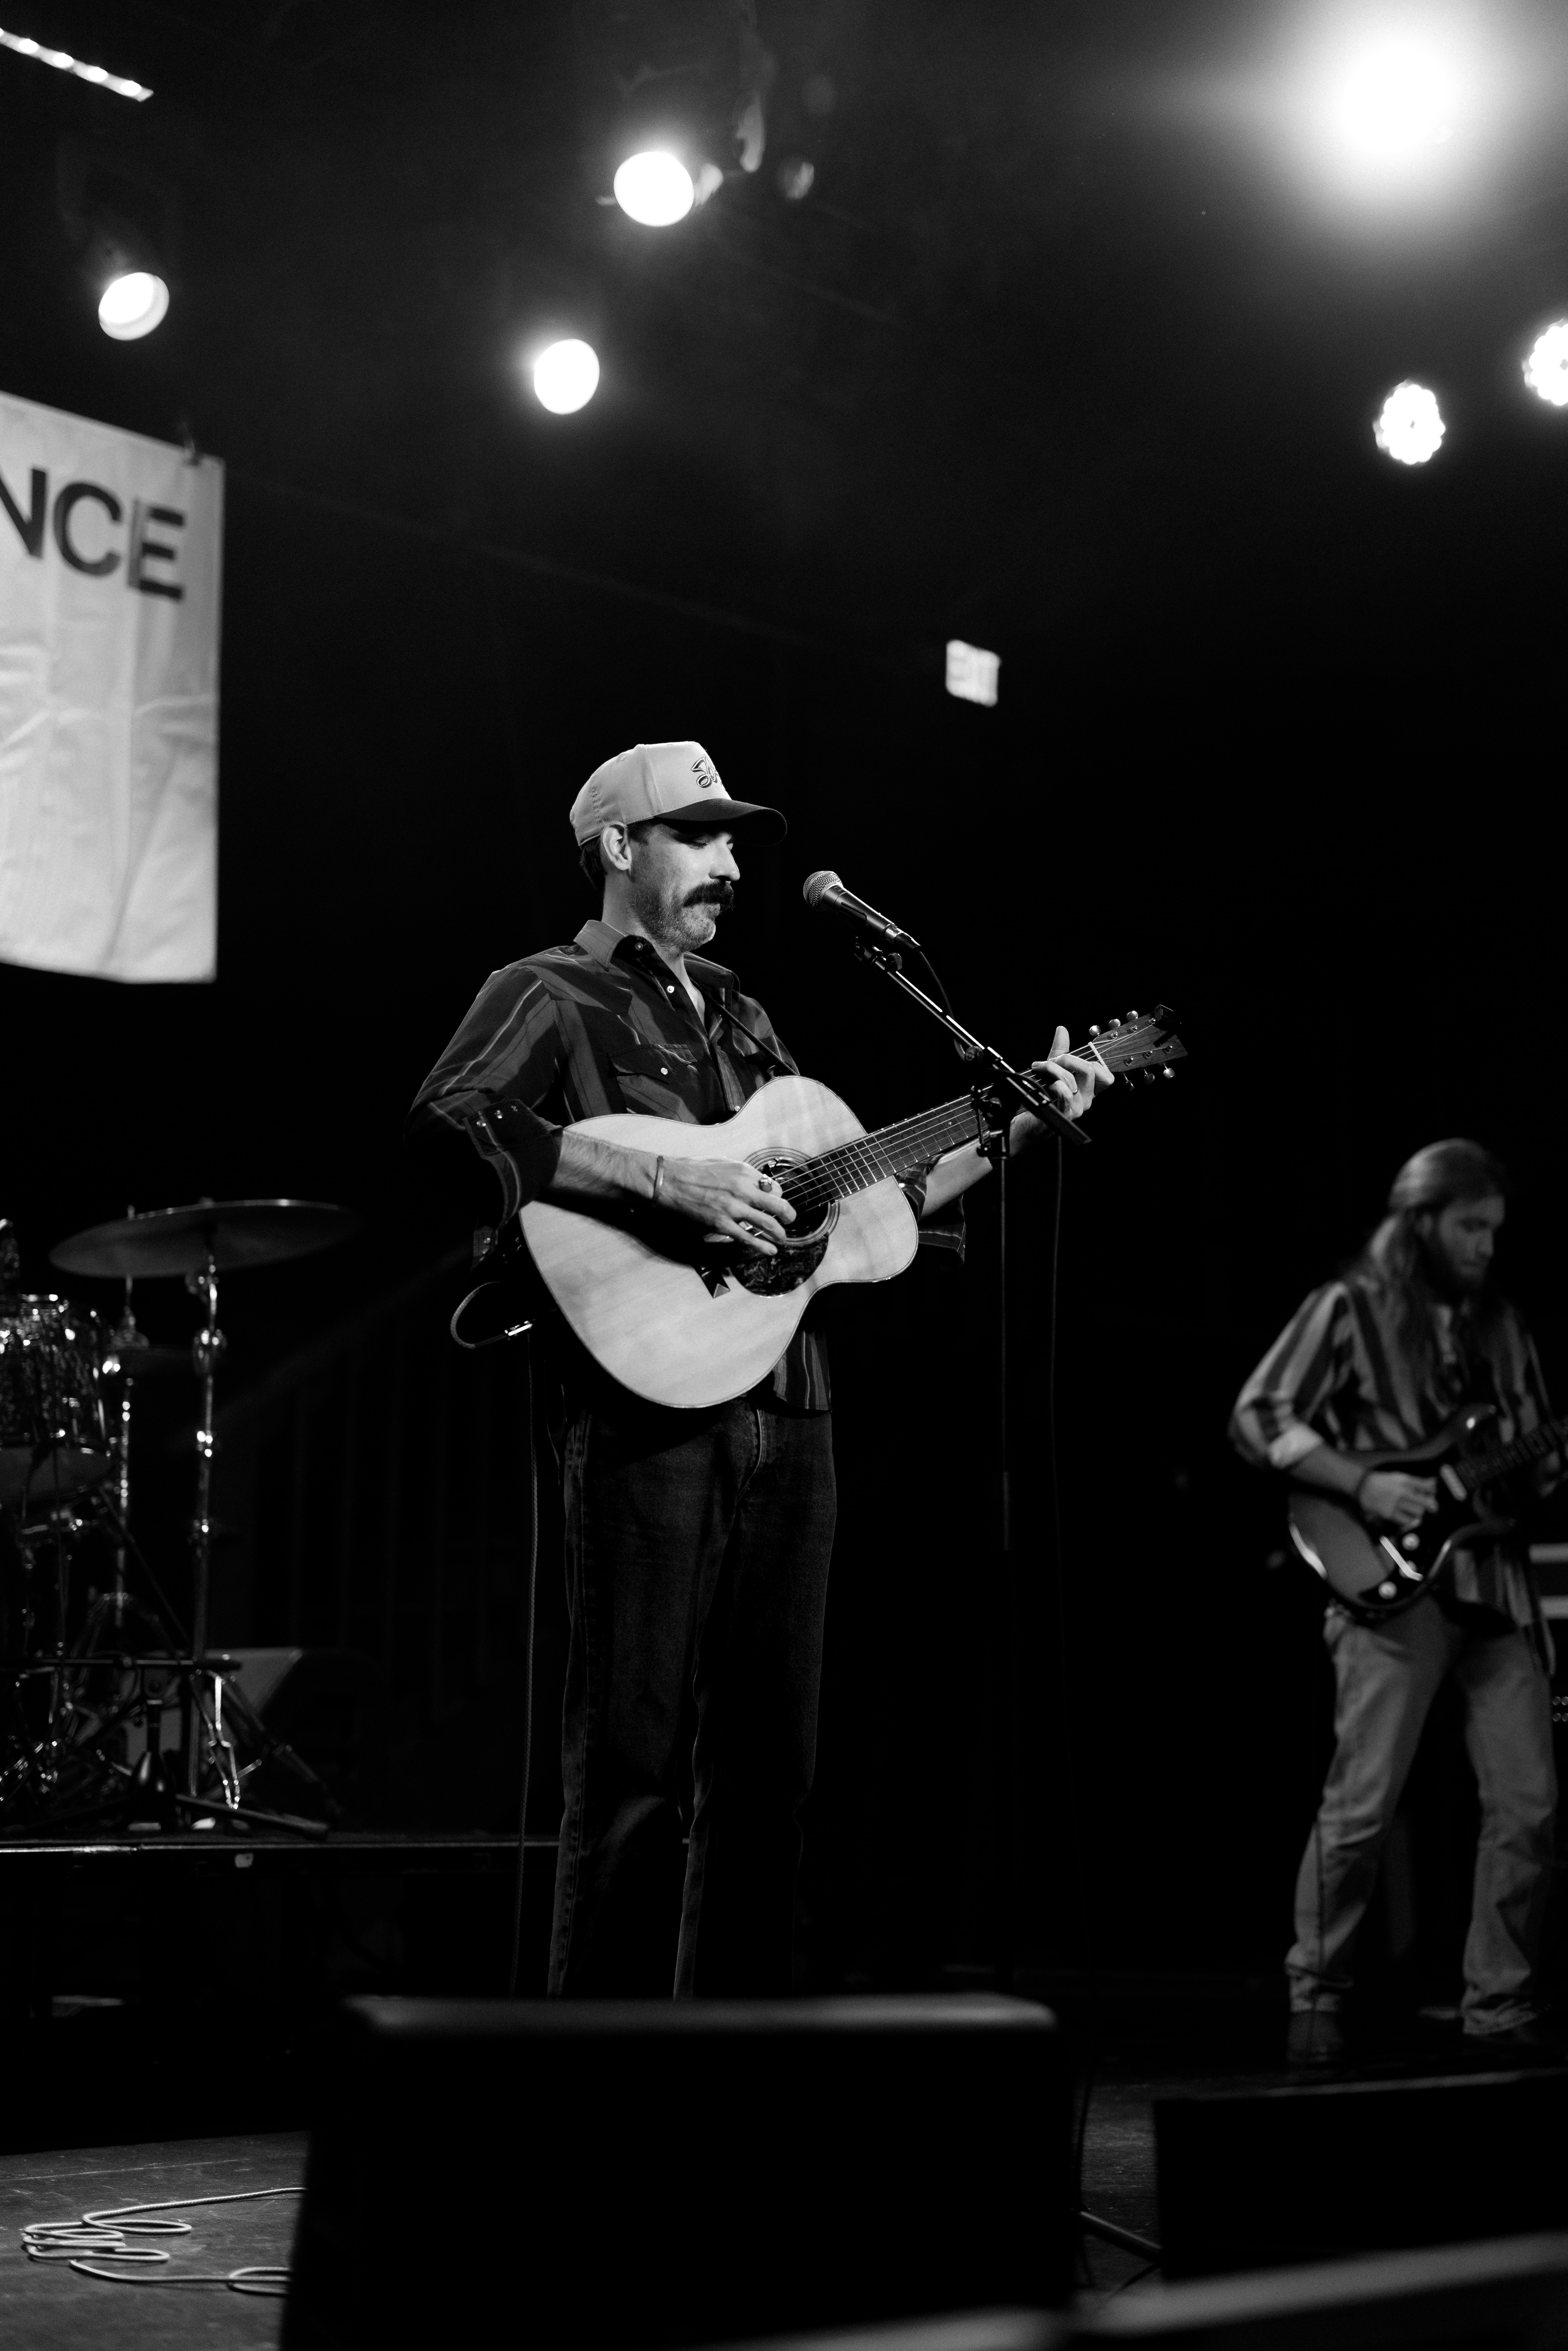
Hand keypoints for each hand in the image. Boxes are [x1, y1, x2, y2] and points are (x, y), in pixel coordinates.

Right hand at [656, 1157, 795, 1255]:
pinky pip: (748, 1238)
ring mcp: (733, 1208)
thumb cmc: (691, 1170)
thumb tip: (755, 1184)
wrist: (668, 1181)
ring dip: (778, 1233)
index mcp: (743, 1172)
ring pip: (767, 1223)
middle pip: (777, 1205)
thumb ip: (741, 1175)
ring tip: (782, 1238)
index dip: (777, 1197)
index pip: (773, 1187)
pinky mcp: (721, 1224)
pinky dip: (762, 1246)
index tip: (775, 1202)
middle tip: (790, 1220)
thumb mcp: (722, 1163)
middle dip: (788, 1215)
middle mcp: (743, 1189)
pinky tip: (770, 1250)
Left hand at [1009, 1026, 1113, 1150]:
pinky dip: (1055, 1085)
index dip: (1090, 1060)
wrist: (1028, 1122)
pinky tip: (1047, 1086)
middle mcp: (1086, 1100)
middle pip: (1090, 1070)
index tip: (1067, 1059)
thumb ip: (1060, 1050)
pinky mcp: (1064, 1115)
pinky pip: (1065, 1095)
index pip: (1105, 1075)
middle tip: (1049, 1061)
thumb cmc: (1042, 1097)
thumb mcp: (1052, 1070)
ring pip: (1072, 1079)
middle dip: (1067, 1059)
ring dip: (1052, 1070)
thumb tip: (1062, 1029)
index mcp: (1088, 1090)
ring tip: (1039, 1071)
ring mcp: (1077, 1109)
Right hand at [1358, 1470, 1437, 1530]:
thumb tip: (1433, 1483)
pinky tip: (1407, 1517)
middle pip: (1426, 1502)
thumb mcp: (1400, 1477)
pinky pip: (1406, 1521)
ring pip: (1418, 1513)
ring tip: (1416, 1512)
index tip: (1432, 1494)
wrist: (1363, 1486)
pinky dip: (1409, 1520)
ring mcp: (1395, 1503)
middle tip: (1431, 1508)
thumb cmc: (1383, 1481)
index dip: (1433, 1492)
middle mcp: (1402, 1491)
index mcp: (1405, 1480)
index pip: (1427, 1486)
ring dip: (1419, 1513)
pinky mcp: (1389, 1513)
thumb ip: (1416, 1482)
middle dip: (1431, 1506)